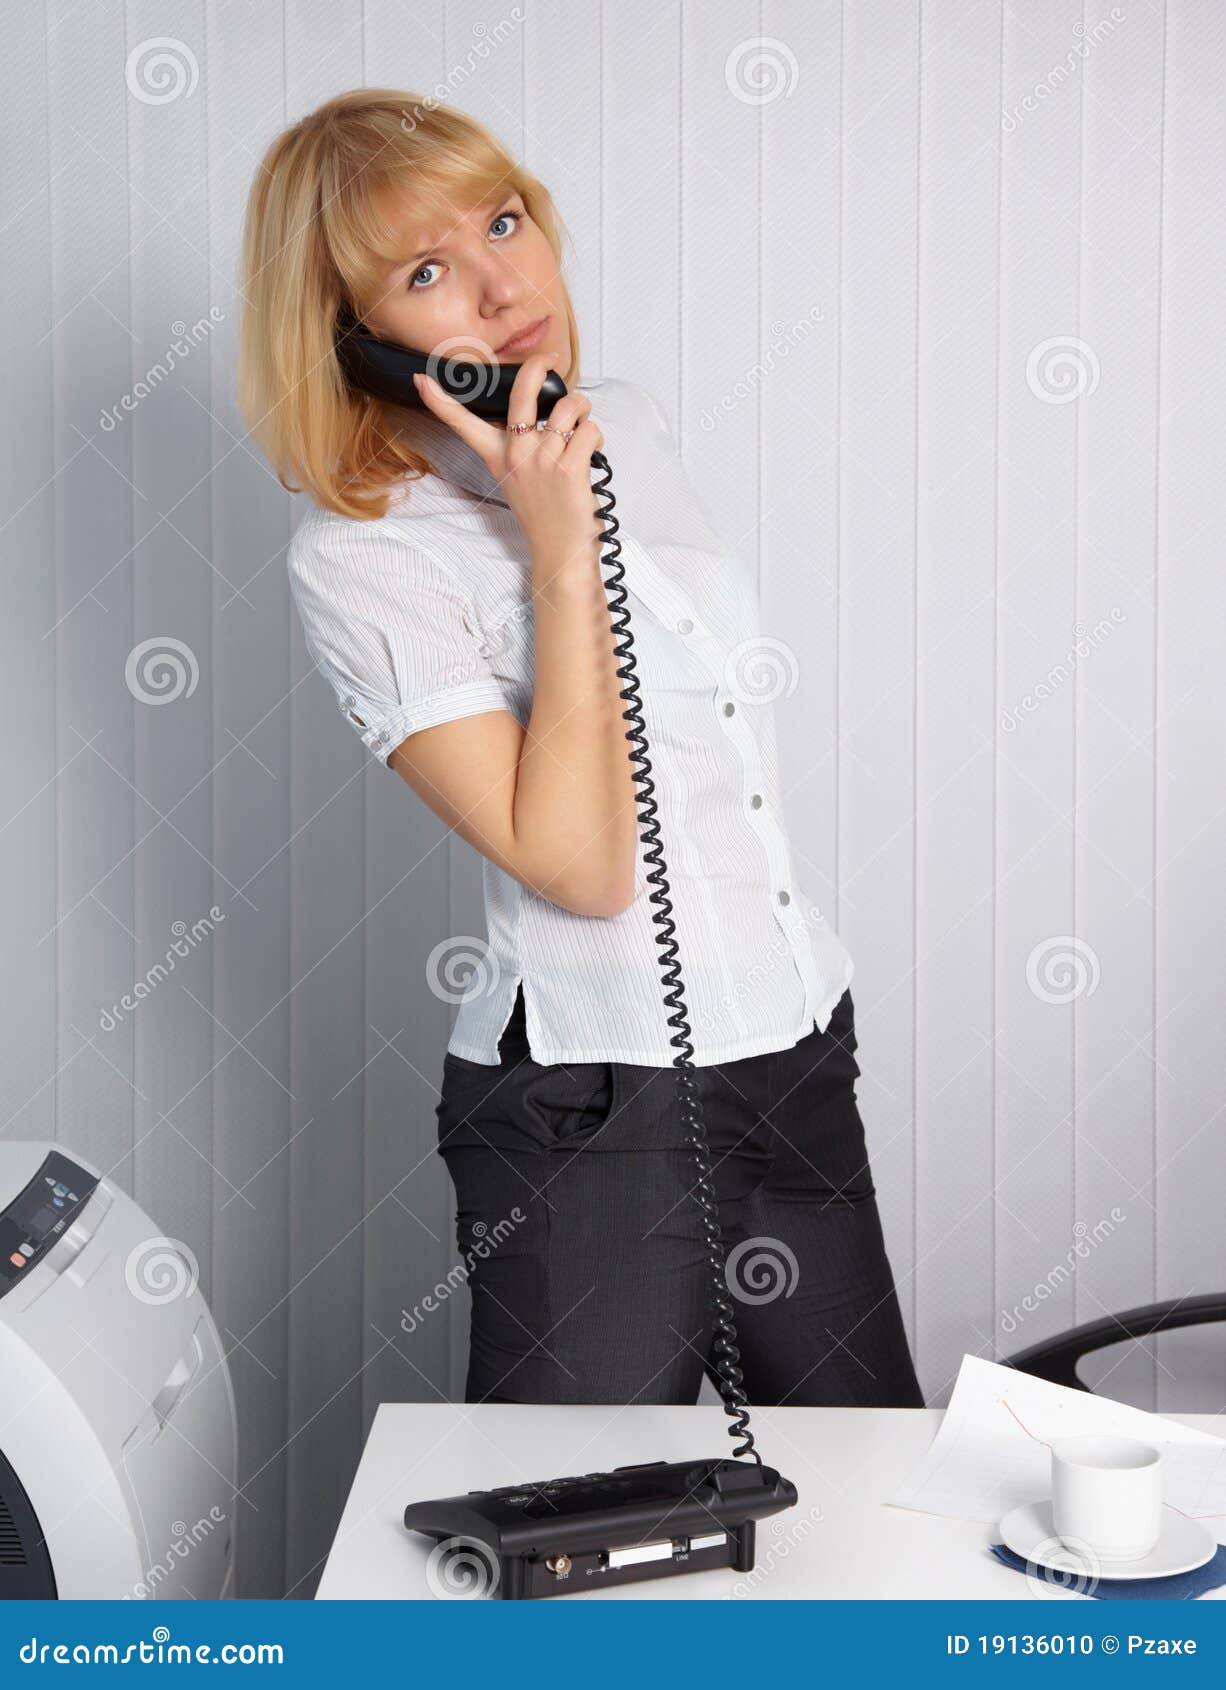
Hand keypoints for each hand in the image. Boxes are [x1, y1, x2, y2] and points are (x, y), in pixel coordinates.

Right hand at [412, 354, 604, 567]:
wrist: (559, 551)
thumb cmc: (544, 514)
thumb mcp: (518, 479)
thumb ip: (522, 446)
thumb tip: (547, 413)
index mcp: (499, 457)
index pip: (463, 425)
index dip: (440, 401)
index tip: (421, 380)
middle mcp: (516, 455)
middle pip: (523, 392)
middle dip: (538, 365)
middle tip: (549, 359)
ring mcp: (542, 461)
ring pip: (569, 407)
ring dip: (582, 410)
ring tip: (582, 425)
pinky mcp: (569, 470)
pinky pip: (589, 431)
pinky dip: (596, 436)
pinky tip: (591, 451)